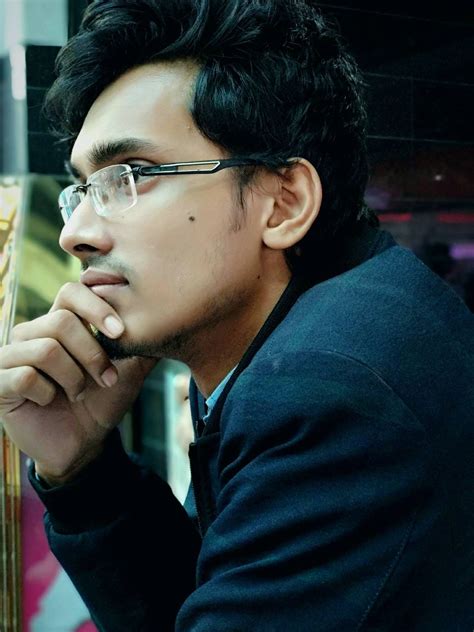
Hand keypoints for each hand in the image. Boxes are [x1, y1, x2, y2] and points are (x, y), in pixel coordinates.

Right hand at [0, 282, 158, 484]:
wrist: (84, 443)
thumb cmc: (103, 401)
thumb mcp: (130, 370)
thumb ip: (145, 342)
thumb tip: (169, 317)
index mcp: (60, 322)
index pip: (71, 292)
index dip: (96, 307)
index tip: (119, 332)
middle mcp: (32, 333)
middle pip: (61, 321)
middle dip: (92, 353)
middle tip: (106, 379)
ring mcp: (12, 356)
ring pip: (46, 348)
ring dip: (74, 377)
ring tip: (79, 393)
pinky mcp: (1, 383)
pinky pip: (26, 375)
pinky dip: (49, 393)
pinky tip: (51, 402)